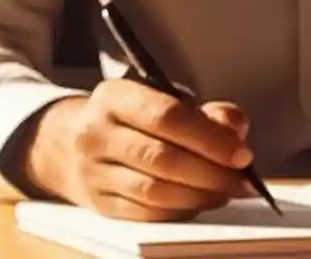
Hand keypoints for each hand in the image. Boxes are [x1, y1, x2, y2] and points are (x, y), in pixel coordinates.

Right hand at [20, 79, 254, 220]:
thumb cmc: (131, 118)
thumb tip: (237, 129)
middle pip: (162, 158)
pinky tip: (200, 202)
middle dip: (211, 173)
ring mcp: (93, 172)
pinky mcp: (98, 204)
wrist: (68, 143)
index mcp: (115, 96)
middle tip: (241, 180)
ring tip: (225, 192)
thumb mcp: (163, 99)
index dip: (209, 138)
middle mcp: (96, 133)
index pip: (167, 116)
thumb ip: (206, 112)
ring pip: (154, 191)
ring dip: (199, 196)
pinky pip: (146, 214)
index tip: (241, 154)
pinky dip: (181, 211)